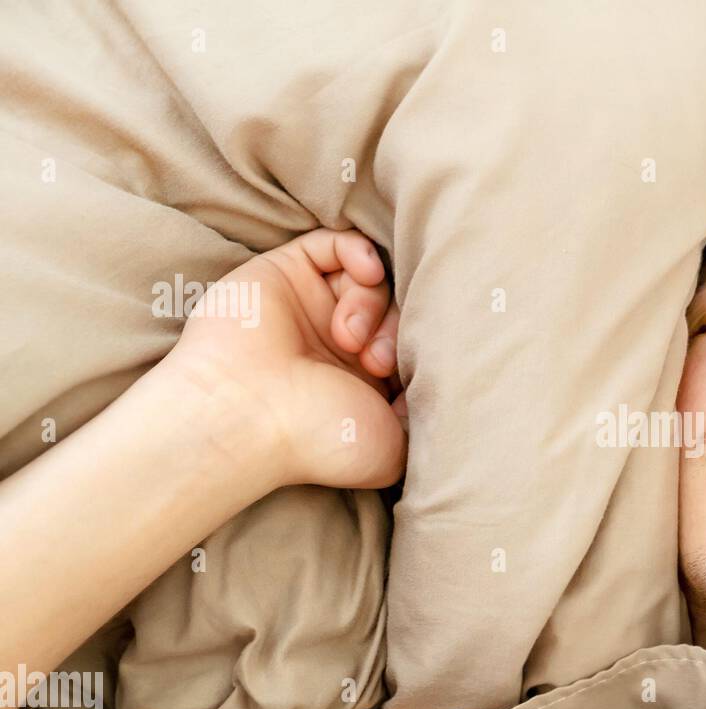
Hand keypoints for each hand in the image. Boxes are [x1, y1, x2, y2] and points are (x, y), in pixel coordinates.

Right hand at [162, 228, 406, 489]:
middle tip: (376, 362)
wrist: (250, 415)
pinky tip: (367, 273)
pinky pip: (335, 244)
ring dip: (373, 303)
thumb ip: (424, 419)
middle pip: (396, 310)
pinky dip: (360, 253)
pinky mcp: (286, 273)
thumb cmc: (320, 439)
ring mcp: (312, 308)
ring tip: (351, 338)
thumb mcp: (394, 448)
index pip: (411, 347)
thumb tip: (436, 388)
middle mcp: (337, 345)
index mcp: (363, 384)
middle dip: (396, 331)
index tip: (403, 383)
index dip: (420, 355)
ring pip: (370, 279)